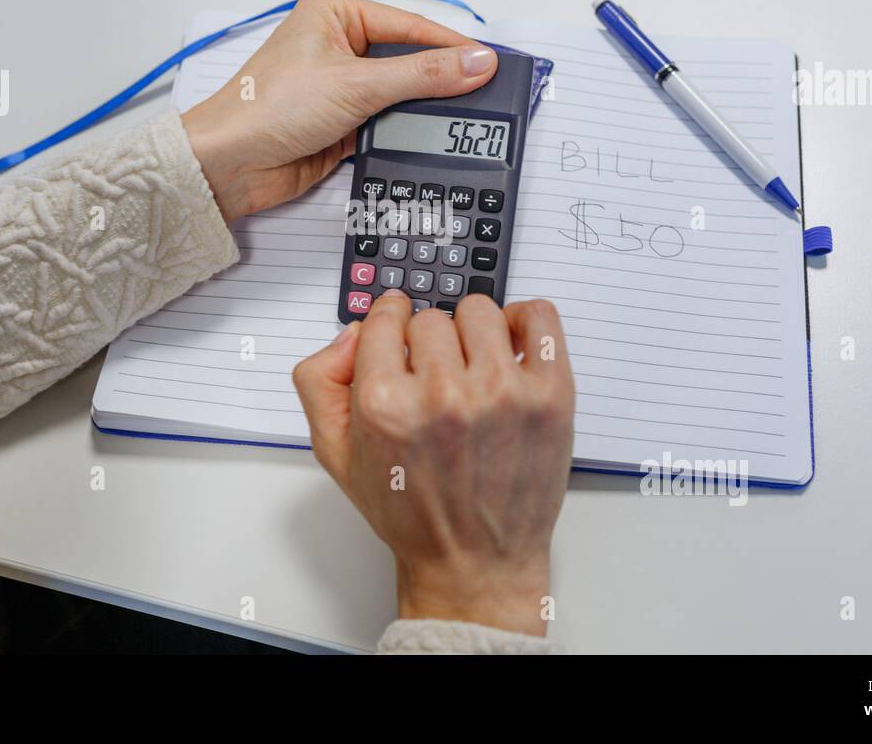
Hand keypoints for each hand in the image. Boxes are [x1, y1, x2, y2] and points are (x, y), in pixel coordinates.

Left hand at [181, 0, 498, 221]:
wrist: (230, 164)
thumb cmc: (266, 108)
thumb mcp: (357, 84)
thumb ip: (423, 75)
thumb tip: (475, 62)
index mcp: (335, 13)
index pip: (410, 25)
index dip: (453, 46)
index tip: (490, 63)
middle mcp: (338, 43)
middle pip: (409, 57)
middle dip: (442, 78)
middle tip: (485, 92)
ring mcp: (341, 84)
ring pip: (401, 92)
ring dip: (423, 107)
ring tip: (463, 117)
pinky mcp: (342, 120)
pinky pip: (388, 120)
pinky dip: (406, 130)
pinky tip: (429, 137)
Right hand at [293, 290, 574, 636]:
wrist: (475, 561)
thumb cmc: (413, 511)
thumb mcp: (337, 455)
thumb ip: (321, 381)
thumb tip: (355, 333)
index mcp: (384, 405)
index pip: (384, 319)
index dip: (389, 328)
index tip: (398, 333)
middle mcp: (442, 394)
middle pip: (429, 318)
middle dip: (427, 344)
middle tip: (434, 378)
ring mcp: (502, 392)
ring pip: (478, 310)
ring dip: (471, 332)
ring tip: (471, 368)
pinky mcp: (550, 395)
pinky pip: (537, 315)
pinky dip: (524, 319)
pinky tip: (510, 348)